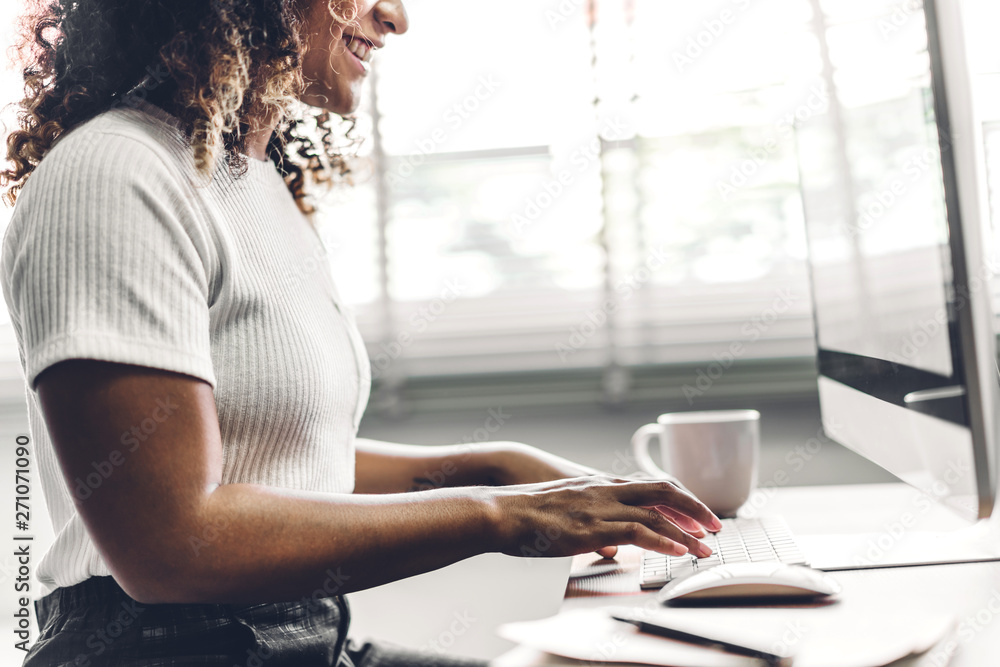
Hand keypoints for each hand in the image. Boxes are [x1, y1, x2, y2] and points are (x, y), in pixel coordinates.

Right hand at [483, 443, 711, 556]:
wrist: (501, 509)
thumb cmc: (528, 513)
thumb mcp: (569, 512)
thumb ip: (597, 527)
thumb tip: (615, 547)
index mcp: (602, 485)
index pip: (652, 486)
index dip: (681, 500)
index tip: (699, 515)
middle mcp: (607, 490)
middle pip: (664, 492)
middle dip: (695, 509)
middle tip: (715, 526)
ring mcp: (600, 507)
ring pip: (656, 513)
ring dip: (687, 532)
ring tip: (705, 548)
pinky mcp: (592, 526)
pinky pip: (638, 531)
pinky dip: (664, 541)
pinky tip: (678, 551)